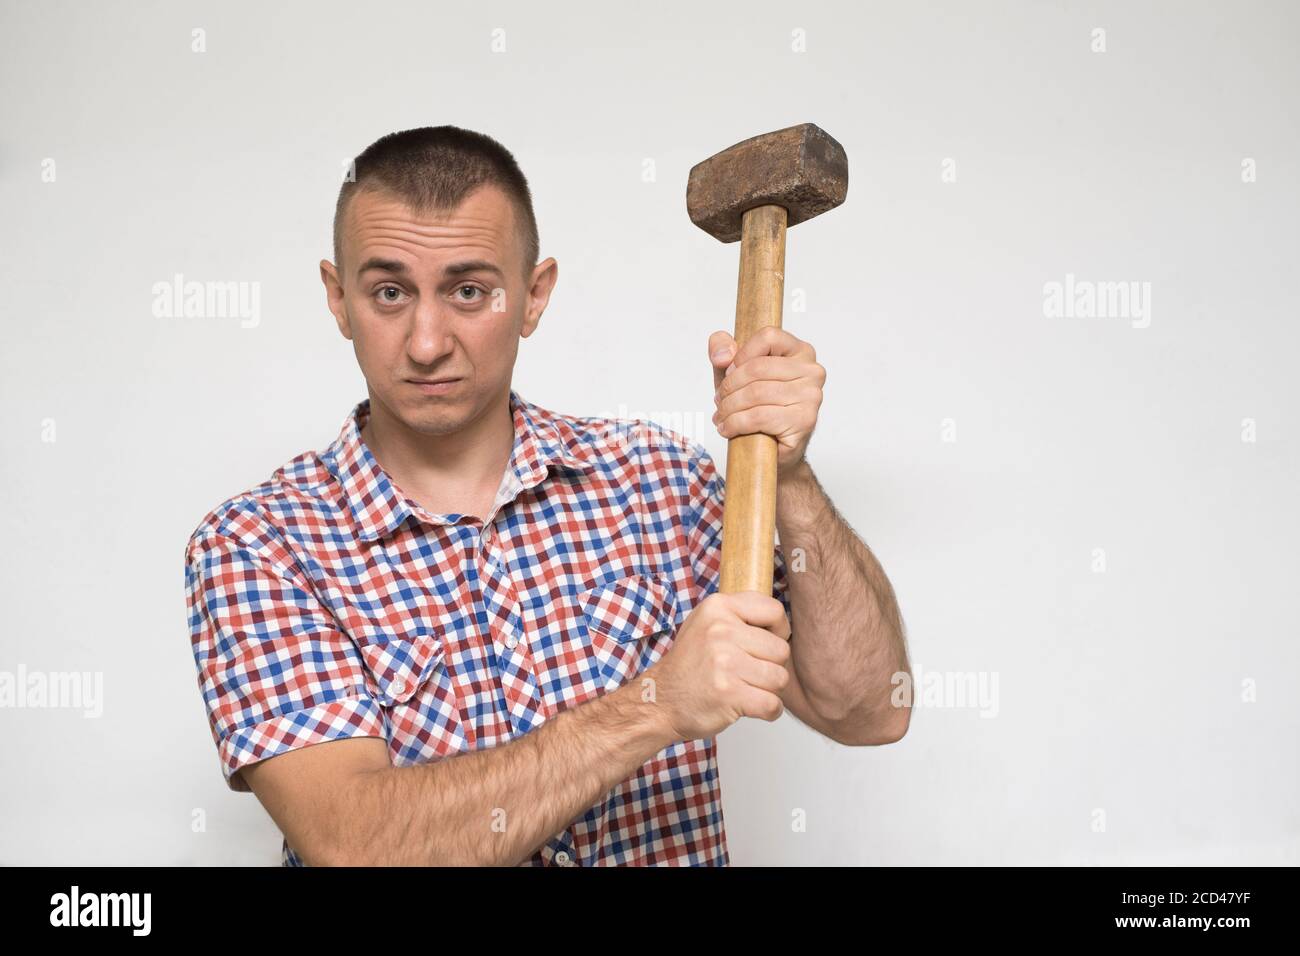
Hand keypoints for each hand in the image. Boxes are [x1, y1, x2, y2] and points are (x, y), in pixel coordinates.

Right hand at [642, 591, 791, 741]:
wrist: (660, 701)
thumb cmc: (689, 665)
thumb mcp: (706, 623)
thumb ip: (740, 615)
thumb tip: (780, 619)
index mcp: (717, 607)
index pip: (774, 610)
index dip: (779, 631)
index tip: (765, 644)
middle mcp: (720, 631)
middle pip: (781, 649)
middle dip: (772, 666)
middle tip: (748, 673)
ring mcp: (724, 663)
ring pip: (780, 678)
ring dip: (769, 690)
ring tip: (746, 688)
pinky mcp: (729, 694)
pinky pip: (773, 704)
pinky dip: (767, 711)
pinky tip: (749, 706)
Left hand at [708, 327, 824, 478]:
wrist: (775, 448)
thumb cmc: (758, 407)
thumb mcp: (735, 374)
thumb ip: (723, 353)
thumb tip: (721, 354)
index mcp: (800, 351)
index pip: (768, 336)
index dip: (741, 354)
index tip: (728, 372)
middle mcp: (812, 371)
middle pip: (758, 368)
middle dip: (729, 387)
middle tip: (719, 401)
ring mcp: (811, 397)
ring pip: (756, 394)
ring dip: (729, 408)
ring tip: (721, 417)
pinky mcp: (804, 421)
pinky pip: (760, 417)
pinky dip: (736, 424)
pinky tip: (728, 429)